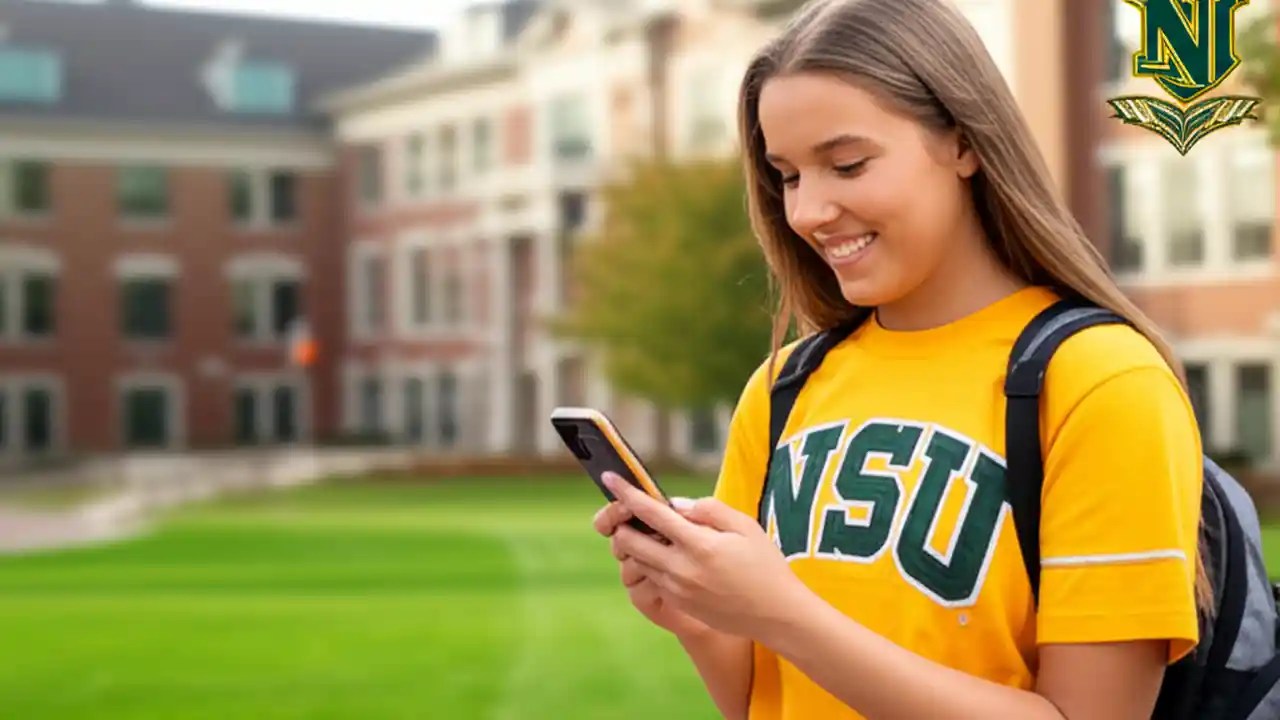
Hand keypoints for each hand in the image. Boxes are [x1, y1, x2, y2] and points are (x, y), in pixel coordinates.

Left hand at [600, 472, 811, 640]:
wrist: (776, 615)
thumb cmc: (765, 565)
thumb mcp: (745, 527)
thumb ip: (708, 510)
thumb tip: (676, 505)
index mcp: (699, 545)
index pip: (651, 513)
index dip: (626, 493)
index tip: (609, 477)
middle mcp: (681, 569)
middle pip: (631, 541)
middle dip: (623, 522)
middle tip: (631, 510)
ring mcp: (677, 589)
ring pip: (638, 561)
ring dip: (637, 544)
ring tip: (658, 533)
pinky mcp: (678, 604)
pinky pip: (653, 578)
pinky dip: (654, 563)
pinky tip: (674, 556)